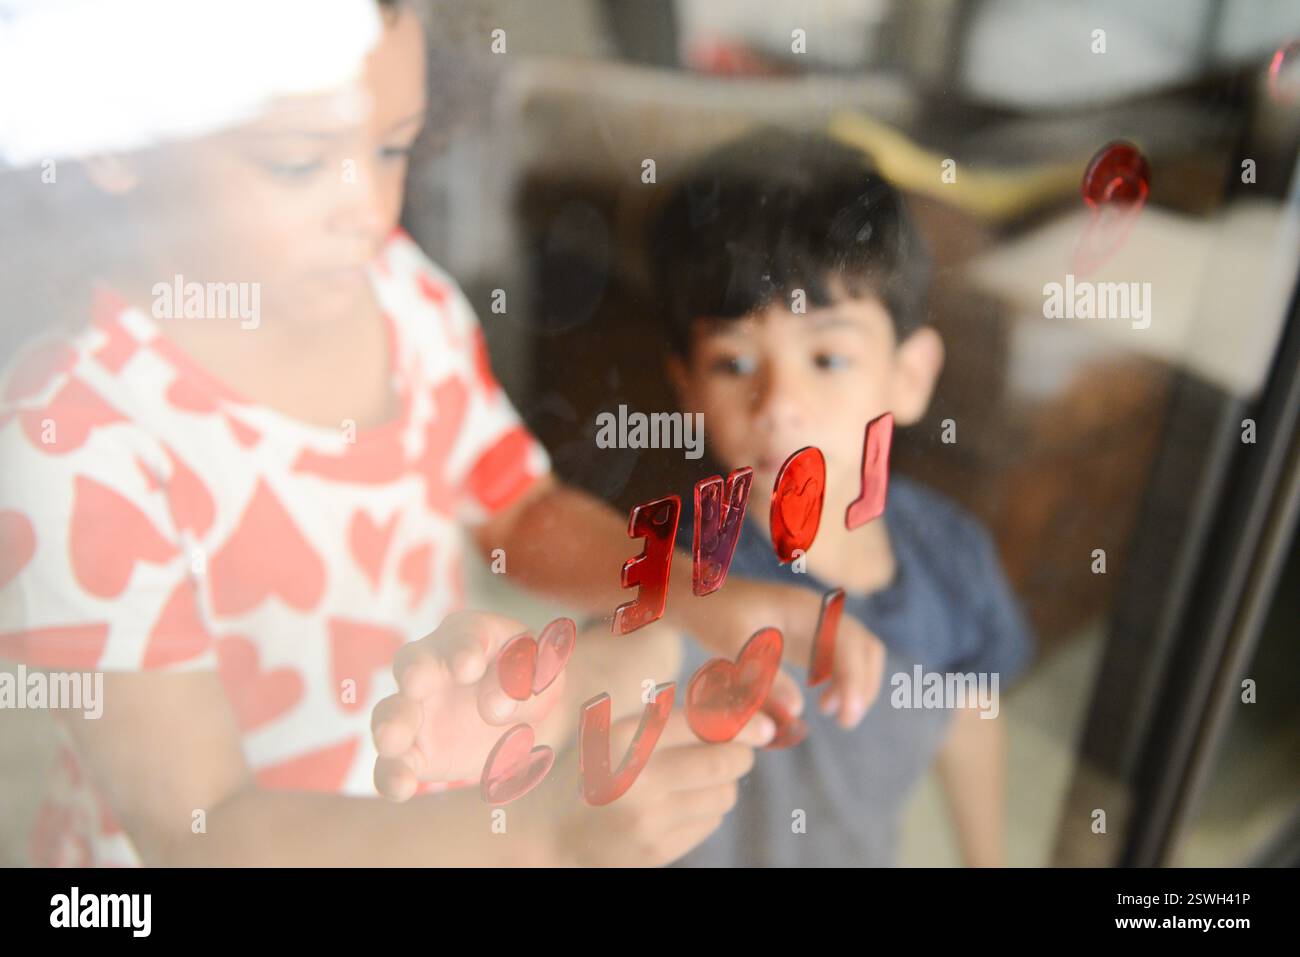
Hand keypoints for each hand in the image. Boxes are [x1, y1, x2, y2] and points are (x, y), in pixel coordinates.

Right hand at [372, 610, 566, 799]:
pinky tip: (400, 786)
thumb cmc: (529, 683)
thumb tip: (494, 707)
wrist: (523, 721)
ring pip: (391, 711)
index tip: (469, 666)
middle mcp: (432, 666)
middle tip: (417, 683)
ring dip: (390, 724)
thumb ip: (524, 682)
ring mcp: (415, 708)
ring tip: (393, 740)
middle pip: (413, 662)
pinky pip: (392, 761)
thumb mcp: (543, 676)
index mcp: (470, 637)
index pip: (465, 635)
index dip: (465, 648)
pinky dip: (391, 774)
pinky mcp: (412, 750)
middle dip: (414, 672)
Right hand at [542, 707, 772, 866]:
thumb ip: (665, 721)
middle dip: (741, 754)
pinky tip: (682, 805)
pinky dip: (707, 811)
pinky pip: (708, 824)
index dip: (742, 722)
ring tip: (699, 780)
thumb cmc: (587, 772)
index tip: (764, 724)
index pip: (703, 723)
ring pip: (722, 795)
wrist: (546, 834)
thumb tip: (735, 710)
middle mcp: (637, 779)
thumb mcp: (612, 733)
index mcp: (624, 738)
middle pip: (724, 761)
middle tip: (740, 751)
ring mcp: (648, 821)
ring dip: (722, 784)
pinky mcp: (656, 851)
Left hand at [683, 577, 884, 728]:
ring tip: (831, 713)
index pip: (850, 641)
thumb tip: (797, 711)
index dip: (855, 679)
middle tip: (844, 720)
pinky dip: (840, 683)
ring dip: (855, 684)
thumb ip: (760, 676)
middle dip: (863, 684)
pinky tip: (822, 704)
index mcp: (804, 607)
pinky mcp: (804, 640)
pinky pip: (837, 661)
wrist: (692, 597)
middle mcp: (816, 614)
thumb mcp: (730, 644)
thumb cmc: (709, 613)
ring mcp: (812, 626)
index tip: (846, 715)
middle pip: (864, 646)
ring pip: (856, 654)